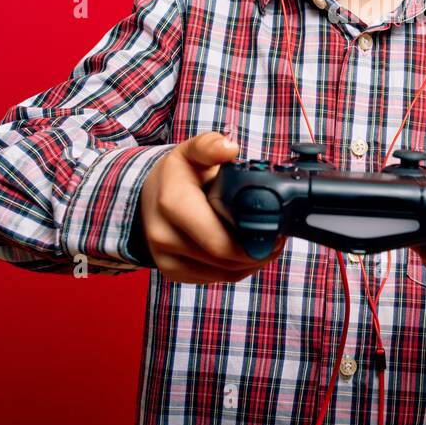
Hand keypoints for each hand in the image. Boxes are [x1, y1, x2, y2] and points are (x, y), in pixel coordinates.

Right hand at [138, 131, 287, 283]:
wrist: (147, 197)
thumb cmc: (177, 174)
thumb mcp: (191, 151)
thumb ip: (209, 146)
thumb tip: (229, 148)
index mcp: (172, 205)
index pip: (219, 241)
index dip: (254, 240)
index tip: (277, 230)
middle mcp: (165, 237)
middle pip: (225, 260)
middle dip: (258, 252)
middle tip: (278, 238)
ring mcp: (166, 259)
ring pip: (224, 274)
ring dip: (251, 263)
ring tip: (266, 243)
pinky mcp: (173, 273)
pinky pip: (215, 279)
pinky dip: (236, 269)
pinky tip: (247, 253)